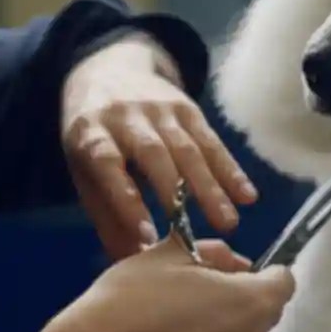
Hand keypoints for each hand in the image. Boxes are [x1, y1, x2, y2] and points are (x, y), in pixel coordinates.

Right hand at [24, 239, 293, 331]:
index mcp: (251, 300)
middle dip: (242, 295)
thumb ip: (213, 251)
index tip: (237, 269)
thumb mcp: (169, 254)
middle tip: (199, 286)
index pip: (285, 281)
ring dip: (225, 322)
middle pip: (265, 310)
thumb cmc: (133, 297)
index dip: (267, 270)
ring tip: (182, 314)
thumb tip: (233, 260)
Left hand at [61, 34, 258, 258]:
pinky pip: (211, 140)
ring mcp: (159, 109)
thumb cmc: (95, 136)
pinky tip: (246, 195)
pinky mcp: (186, 107)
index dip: (127, 198)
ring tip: (228, 221)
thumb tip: (130, 260)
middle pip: (155, 153)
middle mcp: (126, 116)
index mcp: (92, 132)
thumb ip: (105, 213)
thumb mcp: (84, 168)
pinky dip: (230, 168)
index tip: (148, 235)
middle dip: (180, 192)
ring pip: (188, 147)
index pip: (108, 162)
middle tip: (202, 231)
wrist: (108, 70)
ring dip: (211, 185)